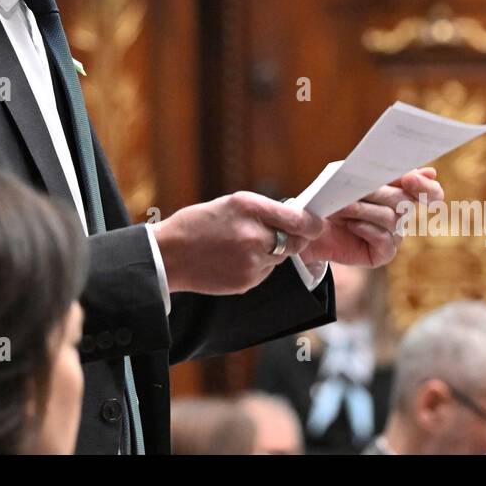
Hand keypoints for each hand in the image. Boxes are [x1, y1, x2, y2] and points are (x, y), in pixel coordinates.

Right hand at [152, 192, 325, 294]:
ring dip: (272, 252)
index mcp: (250, 208)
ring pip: (280, 258)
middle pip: (294, 242)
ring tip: (243, 246)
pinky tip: (234, 260)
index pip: (298, 219)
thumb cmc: (197, 224)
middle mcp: (254, 235)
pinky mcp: (247, 282)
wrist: (168, 255)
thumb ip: (263, 210)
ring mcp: (251, 262)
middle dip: (294, 239)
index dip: (312, 223)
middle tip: (285, 235)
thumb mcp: (230, 204)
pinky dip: (257, 266)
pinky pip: (264, 273)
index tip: (317, 224)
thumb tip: (295, 217)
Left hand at [299, 167, 441, 268]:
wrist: (310, 225)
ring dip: (364, 209)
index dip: (426, 187)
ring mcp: (394, 235)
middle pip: (405, 201)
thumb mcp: (352, 176)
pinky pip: (384, 239)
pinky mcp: (383, 253)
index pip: (431, 193)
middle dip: (377, 193)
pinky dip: (366, 228)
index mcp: (400, 192)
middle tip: (352, 190)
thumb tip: (430, 172)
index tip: (410, 180)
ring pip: (391, 218)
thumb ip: (384, 174)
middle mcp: (401, 214)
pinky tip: (350, 225)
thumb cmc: (332, 196)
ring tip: (340, 207)